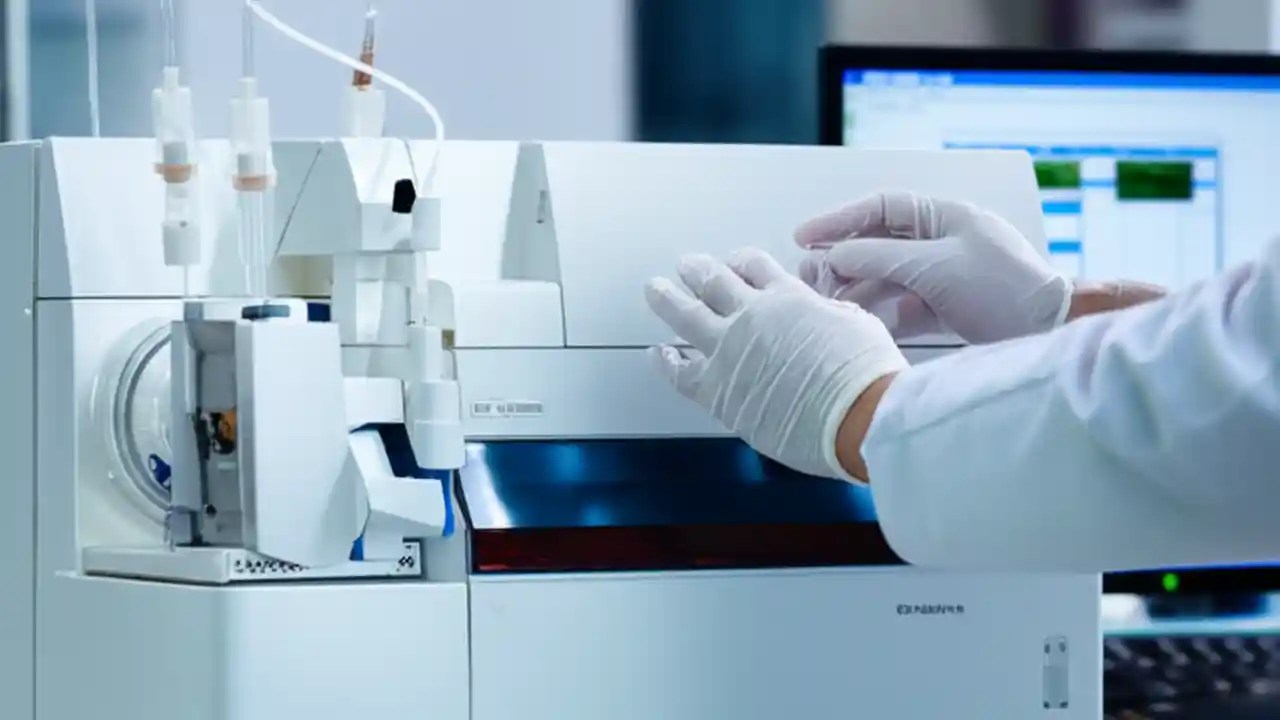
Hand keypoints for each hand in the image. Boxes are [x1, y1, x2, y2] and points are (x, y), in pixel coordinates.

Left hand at [644, 248, 907, 479]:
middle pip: (714, 283)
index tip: (733, 263)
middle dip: (698, 271)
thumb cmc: (868, 376)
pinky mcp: (717, 389)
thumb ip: (831, 316)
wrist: (859, 414)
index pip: (756, 267)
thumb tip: (824, 316)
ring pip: (686, 315)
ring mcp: (730, 350)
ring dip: (667, 298)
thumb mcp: (858, 324)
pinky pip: (681, 371)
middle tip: (686, 265)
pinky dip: (666, 361)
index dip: (741, 262)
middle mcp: (754, 316)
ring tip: (654, 289)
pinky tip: (659, 353)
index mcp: (790, 298)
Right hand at [795, 191, 1071, 343]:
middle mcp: (939, 242)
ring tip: (828, 300)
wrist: (1047, 330)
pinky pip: (899, 305)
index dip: (839, 220)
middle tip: (811, 276)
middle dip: (842, 260)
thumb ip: (880, 258)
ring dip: (856, 288)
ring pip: (884, 277)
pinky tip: (859, 319)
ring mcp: (940, 276)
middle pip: (877, 244)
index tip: (805, 235)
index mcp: (943, 217)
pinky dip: (878, 312)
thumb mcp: (935, 266)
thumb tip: (835, 255)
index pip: (880, 209)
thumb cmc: (1003, 287)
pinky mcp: (943, 308)